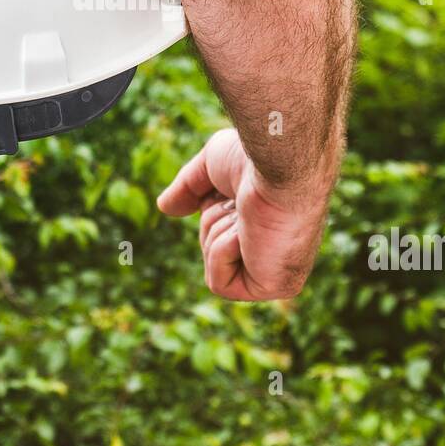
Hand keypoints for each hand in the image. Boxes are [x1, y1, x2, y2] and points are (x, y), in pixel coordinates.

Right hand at [156, 128, 329, 300]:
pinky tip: (247, 233)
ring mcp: (278, 268)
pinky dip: (222, 252)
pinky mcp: (279, 286)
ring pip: (214, 266)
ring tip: (247, 214)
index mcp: (266, 220)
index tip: (233, 188)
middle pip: (212, 247)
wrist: (275, 166)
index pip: (217, 229)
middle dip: (214, 221)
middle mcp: (275, 245)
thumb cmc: (254, 159)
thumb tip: (165, 207)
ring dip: (218, 233)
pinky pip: (220, 285)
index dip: (213, 208)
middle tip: (239, 202)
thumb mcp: (211, 165)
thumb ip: (189, 186)